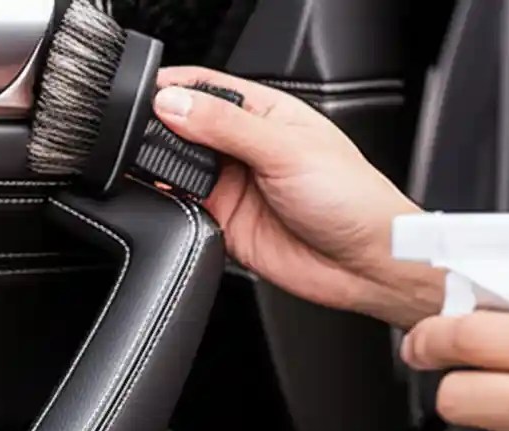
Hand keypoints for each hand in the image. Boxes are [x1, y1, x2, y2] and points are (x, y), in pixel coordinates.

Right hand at [154, 66, 442, 327]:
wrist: (365, 264)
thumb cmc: (351, 198)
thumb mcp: (286, 149)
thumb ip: (226, 127)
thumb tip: (174, 104)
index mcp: (266, 115)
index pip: (208, 89)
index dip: (176, 89)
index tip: (147, 96)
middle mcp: (245, 148)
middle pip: (186, 129)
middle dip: (162, 130)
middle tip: (143, 137)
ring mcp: (234, 186)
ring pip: (180, 169)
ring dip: (163, 169)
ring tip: (153, 169)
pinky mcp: (225, 224)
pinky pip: (184, 210)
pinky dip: (169, 205)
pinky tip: (167, 200)